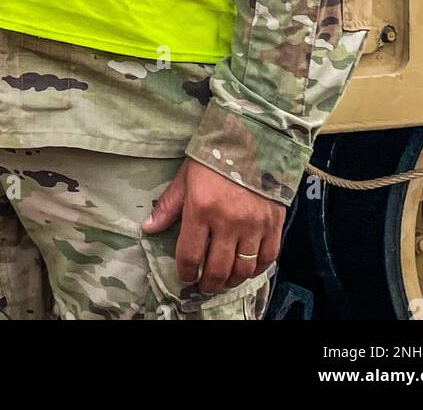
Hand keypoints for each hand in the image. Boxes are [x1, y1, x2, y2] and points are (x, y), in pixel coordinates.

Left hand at [141, 156, 284, 294]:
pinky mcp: (274, 223)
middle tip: (204, 284)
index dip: (185, 272)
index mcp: (201, 208)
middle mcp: (228, 220)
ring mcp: (254, 224)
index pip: (189, 255)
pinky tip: (247, 268)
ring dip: (231, 280)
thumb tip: (148, 228)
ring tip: (223, 279)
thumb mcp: (185, 178)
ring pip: (243, 270)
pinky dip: (257, 270)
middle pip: (217, 269)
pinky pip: (268, 258)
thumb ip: (168, 206)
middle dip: (207, 283)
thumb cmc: (213, 157)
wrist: (252, 138)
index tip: (184, 276)